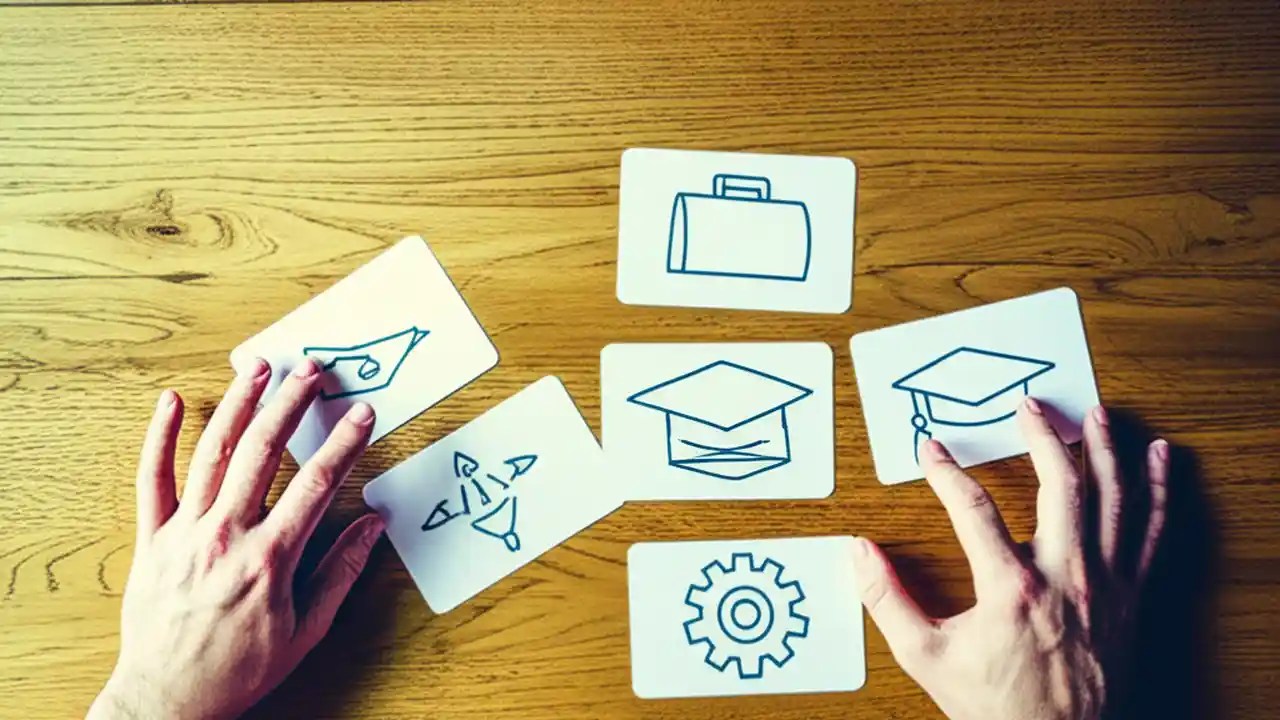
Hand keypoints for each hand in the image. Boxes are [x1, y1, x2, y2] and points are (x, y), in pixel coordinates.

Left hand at [89, 358, 384, 719]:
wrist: (168, 699)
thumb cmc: (239, 670)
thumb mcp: (305, 631)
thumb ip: (340, 573)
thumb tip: (372, 526)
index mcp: (269, 559)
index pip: (316, 484)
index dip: (344, 443)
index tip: (362, 413)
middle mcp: (225, 537)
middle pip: (263, 452)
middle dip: (291, 403)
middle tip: (312, 370)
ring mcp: (184, 534)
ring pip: (212, 453)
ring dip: (238, 404)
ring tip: (258, 368)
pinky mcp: (152, 539)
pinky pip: (152, 479)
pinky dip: (161, 437)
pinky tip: (173, 401)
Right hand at [853, 399, 1168, 719]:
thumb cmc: (996, 708)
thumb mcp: (926, 657)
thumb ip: (886, 600)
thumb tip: (858, 553)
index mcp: (1011, 588)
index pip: (973, 507)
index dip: (946, 472)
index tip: (930, 451)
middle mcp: (1065, 577)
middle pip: (1061, 485)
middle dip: (1042, 436)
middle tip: (1027, 406)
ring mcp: (1105, 584)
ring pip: (1112, 499)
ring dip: (1105, 449)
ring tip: (1093, 413)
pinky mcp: (1131, 597)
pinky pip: (1151, 533)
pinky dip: (1157, 491)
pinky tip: (1158, 458)